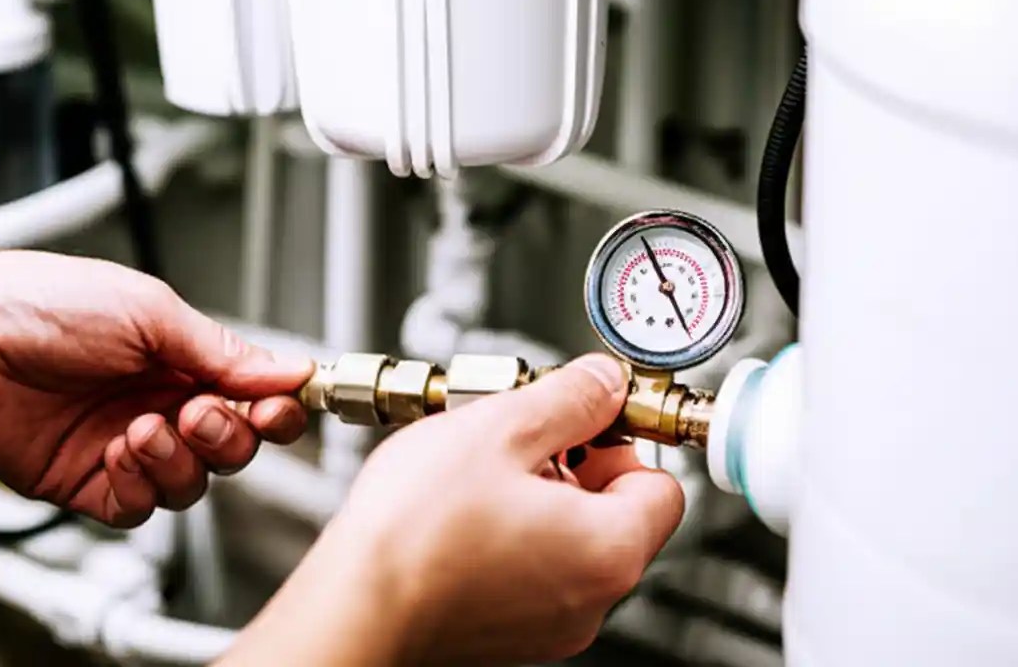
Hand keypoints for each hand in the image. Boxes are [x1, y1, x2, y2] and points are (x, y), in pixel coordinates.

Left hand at [0, 248, 314, 526]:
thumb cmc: (40, 304)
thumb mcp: (149, 313)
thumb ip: (223, 352)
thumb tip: (289, 368)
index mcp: (181, 358)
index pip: (253, 396)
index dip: (274, 409)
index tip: (276, 409)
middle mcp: (158, 403)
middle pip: (232, 447)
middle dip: (228, 436)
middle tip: (196, 411)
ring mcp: (124, 446)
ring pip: (191, 484)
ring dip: (179, 461)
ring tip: (142, 429)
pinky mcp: (86, 483)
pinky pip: (139, 508)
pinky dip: (140, 487)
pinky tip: (117, 455)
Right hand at [224, 354, 683, 665]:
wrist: (353, 606)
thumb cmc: (415, 534)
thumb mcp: (499, 429)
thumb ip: (568, 398)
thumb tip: (604, 381)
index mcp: (609, 549)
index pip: (664, 486)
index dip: (622, 440)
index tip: (583, 418)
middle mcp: (592, 599)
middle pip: (616, 514)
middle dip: (573, 467)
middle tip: (520, 440)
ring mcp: (551, 626)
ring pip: (571, 544)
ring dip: (538, 501)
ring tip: (480, 476)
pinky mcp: (509, 636)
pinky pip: (533, 574)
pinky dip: (510, 539)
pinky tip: (461, 515)